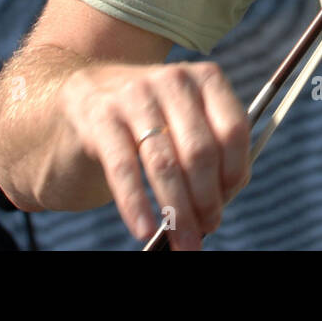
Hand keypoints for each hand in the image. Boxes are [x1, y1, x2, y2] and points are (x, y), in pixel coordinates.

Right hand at [57, 60, 250, 250]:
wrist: (87, 94)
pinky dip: (136, 204)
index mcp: (206, 78)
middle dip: (206, 200)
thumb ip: (211, 149)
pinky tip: (144, 230)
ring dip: (177, 211)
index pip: (234, 129)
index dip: (234, 171)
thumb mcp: (186, 117)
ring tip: (183, 241)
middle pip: (200, 151)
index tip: (228, 201)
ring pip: (164, 164)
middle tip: (207, 229)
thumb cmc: (151, 117)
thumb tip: (222, 200)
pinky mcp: (101, 116)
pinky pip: (123, 168)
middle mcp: (174, 81)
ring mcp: (135, 95)